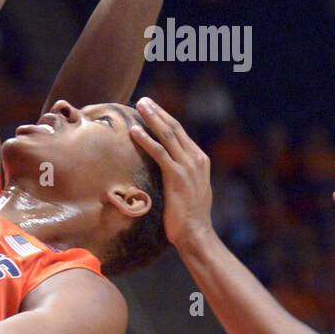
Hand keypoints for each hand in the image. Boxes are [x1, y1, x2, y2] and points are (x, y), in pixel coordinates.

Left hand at [130, 98, 212, 246]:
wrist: (196, 233)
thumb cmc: (190, 215)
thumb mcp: (192, 188)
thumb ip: (183, 173)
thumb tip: (169, 166)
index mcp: (200, 160)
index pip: (181, 133)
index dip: (165, 118)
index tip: (153, 108)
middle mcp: (196, 159)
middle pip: (174, 128)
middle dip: (158, 112)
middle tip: (143, 100)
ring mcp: (187, 167)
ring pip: (167, 135)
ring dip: (152, 119)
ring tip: (138, 106)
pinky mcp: (176, 176)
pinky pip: (159, 153)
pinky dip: (145, 140)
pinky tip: (134, 131)